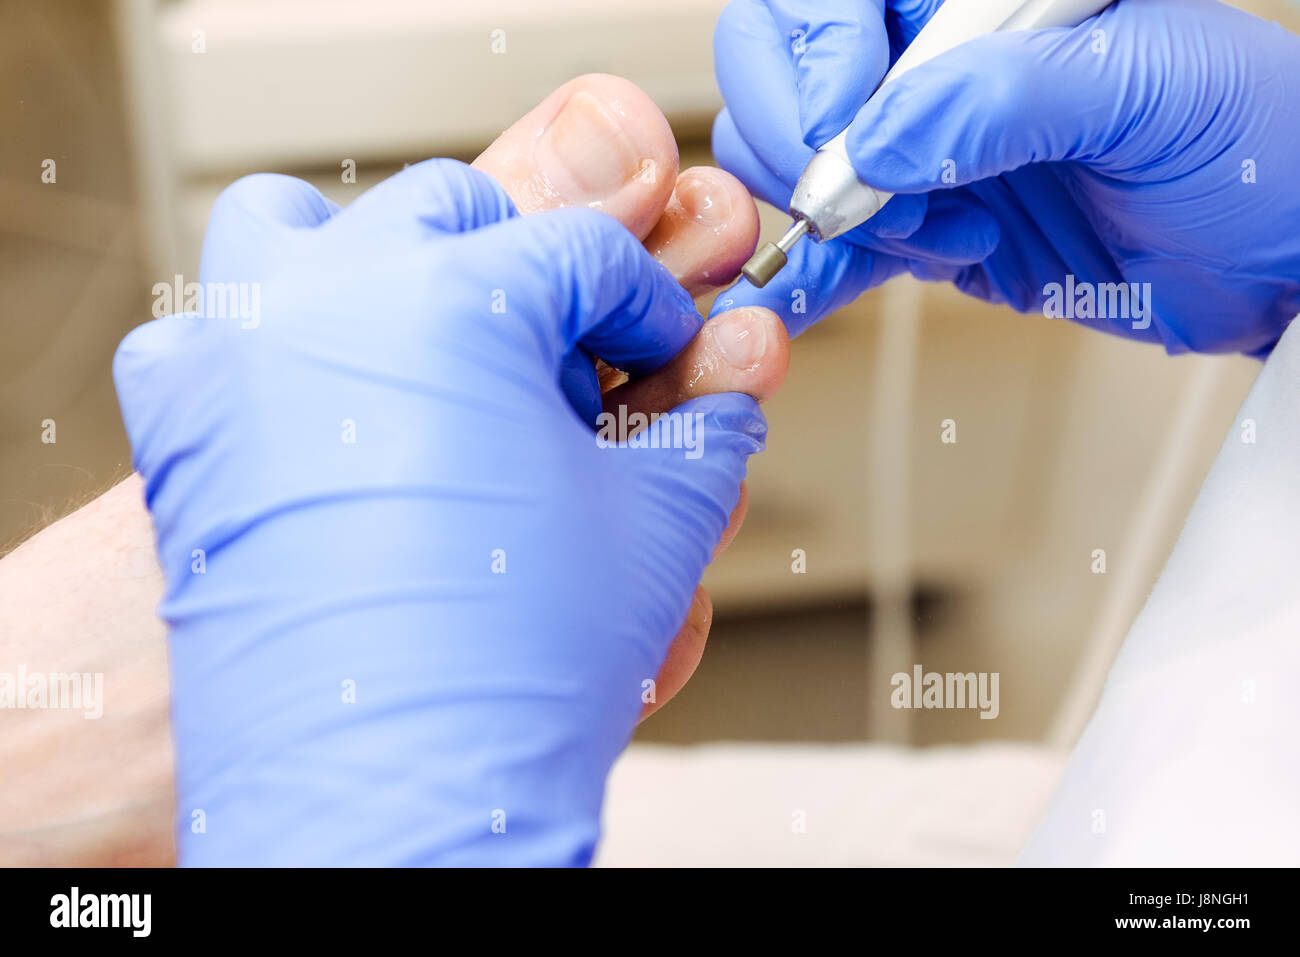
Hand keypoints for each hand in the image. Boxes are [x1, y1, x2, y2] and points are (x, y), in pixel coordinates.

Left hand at [113, 159, 767, 864]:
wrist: (379, 813)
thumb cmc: (507, 682)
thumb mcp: (652, 532)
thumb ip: (708, 426)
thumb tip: (736, 376)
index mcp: (459, 301)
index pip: (588, 256)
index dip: (652, 304)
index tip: (672, 351)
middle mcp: (329, 302)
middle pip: (450, 211)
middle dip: (525, 268)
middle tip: (568, 359)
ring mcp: (237, 358)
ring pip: (300, 229)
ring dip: (378, 263)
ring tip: (441, 344)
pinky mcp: (184, 431)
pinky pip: (215, 334)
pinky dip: (277, 342)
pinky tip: (344, 415)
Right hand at [711, 0, 1299, 354]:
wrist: (1276, 260)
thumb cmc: (1252, 142)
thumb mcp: (1146, 87)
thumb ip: (1005, 99)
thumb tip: (880, 139)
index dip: (816, 58)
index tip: (848, 130)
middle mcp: (933, 60)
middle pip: (779, 70)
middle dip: (804, 139)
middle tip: (865, 194)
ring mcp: (921, 147)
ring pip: (793, 162)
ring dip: (837, 216)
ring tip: (937, 234)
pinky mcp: (925, 227)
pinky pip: (835, 247)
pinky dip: (810, 276)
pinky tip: (803, 292)